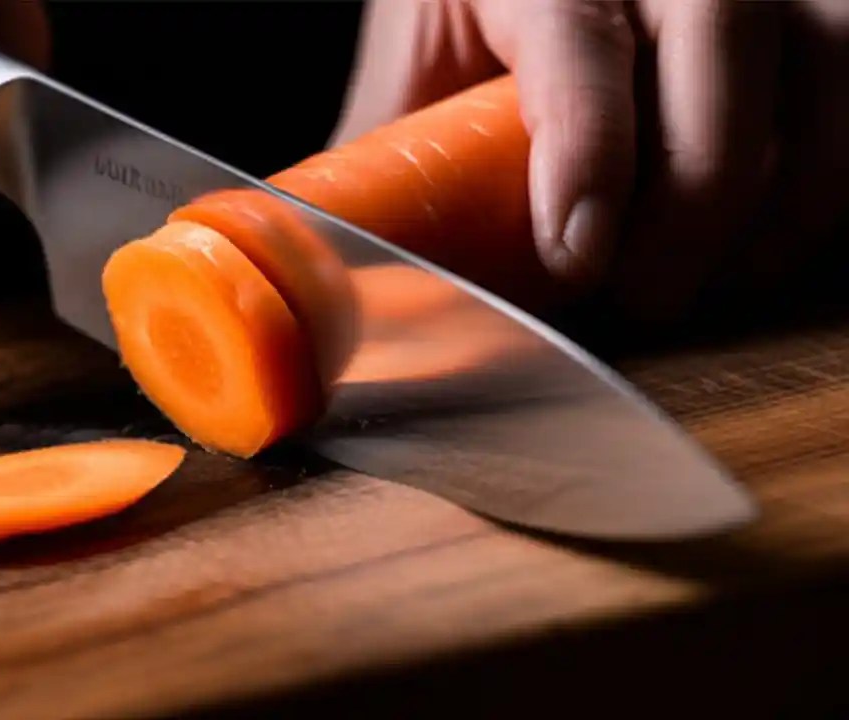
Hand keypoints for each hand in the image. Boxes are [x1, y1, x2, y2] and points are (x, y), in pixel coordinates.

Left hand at [334, 0, 847, 320]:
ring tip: (719, 276)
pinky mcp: (807, 5)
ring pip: (820, 63)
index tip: (578, 257)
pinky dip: (829, 174)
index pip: (578, 42)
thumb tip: (337, 275)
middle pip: (720, 48)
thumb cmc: (470, 10)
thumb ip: (394, 157)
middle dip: (693, 200)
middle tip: (646, 296)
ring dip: (782, 197)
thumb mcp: (416, 66)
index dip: (588, 154)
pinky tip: (770, 234)